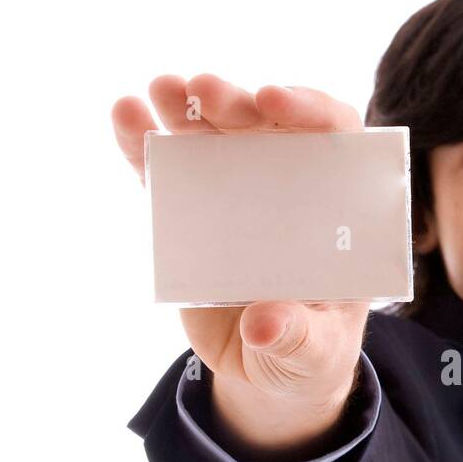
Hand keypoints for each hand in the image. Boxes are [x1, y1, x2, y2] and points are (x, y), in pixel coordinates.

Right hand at [112, 74, 371, 459]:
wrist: (266, 370)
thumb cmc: (309, 355)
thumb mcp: (313, 355)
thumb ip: (298, 339)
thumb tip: (264, 324)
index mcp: (335, 210)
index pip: (337, 140)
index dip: (311, 110)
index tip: (274, 102)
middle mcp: (289, 189)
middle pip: (268, 127)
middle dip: (238, 104)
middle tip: (206, 92)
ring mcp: (237, 196)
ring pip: (213, 138)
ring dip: (188, 109)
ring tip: (162, 91)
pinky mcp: (192, 214)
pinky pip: (167, 172)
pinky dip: (144, 143)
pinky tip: (125, 116)